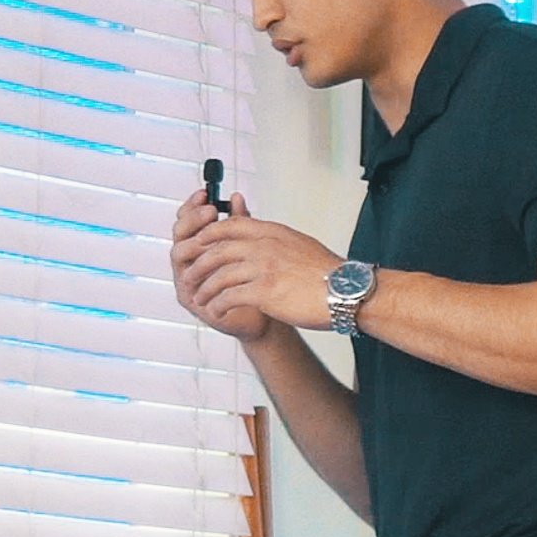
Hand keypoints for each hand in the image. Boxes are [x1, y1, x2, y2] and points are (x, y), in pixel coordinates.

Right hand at [168, 195, 267, 339]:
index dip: (193, 205)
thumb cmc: (254, 279)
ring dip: (193, 239)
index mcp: (200, 244)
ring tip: (211, 232)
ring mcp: (186, 278)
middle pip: (179, 232)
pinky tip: (210, 256)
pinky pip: (185, 278)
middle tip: (211, 210)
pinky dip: (195, 266)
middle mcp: (189, 260)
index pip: (188, 219)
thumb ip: (239, 222)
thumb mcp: (248, 244)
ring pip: (178, 253)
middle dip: (193, 218)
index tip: (205, 193)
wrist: (265, 314)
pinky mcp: (189, 298)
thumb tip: (236, 196)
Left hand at [173, 197, 344, 337]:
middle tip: (190, 277)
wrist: (346, 291)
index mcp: (271, 232)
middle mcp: (264, 246)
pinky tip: (215, 311)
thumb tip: (260, 235)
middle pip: (216, 249)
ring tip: (199, 299)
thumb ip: (275, 238)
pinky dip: (218, 305)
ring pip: (218, 275)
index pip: (228, 225)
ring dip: (204, 289)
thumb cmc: (326, 273)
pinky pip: (229, 297)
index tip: (198, 246)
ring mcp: (263, 268)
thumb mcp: (298, 243)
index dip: (208, 235)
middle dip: (198, 265)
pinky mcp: (264, 292)